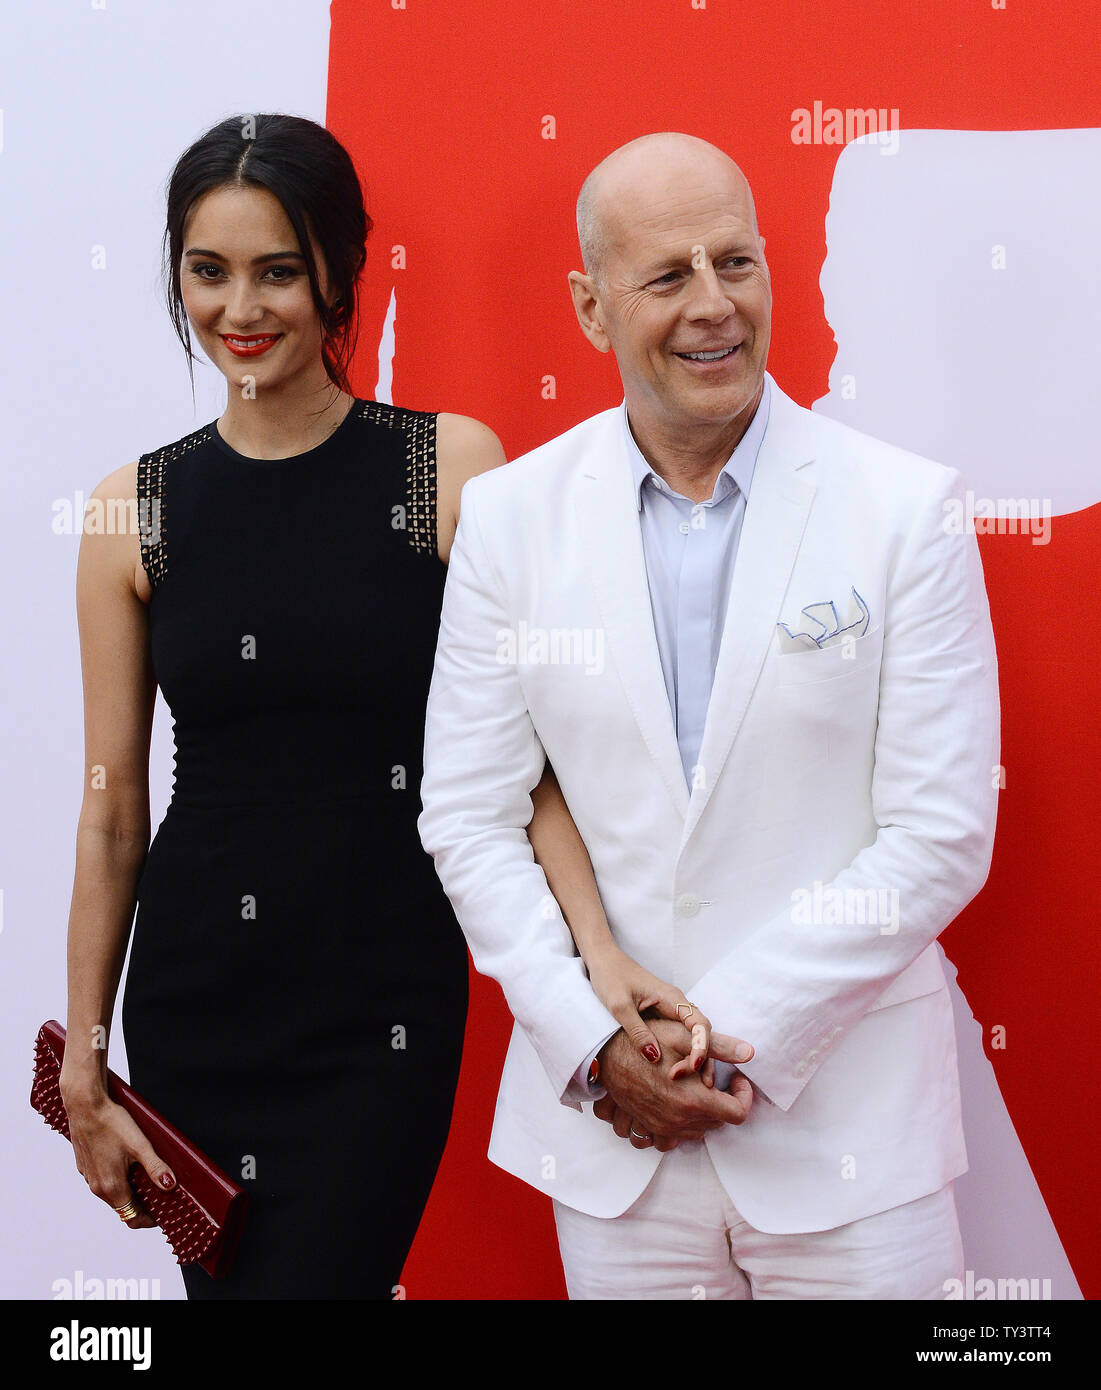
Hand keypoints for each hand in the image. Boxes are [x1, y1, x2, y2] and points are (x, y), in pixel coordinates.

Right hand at [61, 1084, 175, 1228]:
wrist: (85, 1106)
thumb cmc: (111, 1123)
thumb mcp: (140, 1145)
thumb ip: (155, 1168)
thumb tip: (169, 1185)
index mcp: (111, 1187)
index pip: (131, 1217)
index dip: (148, 1220)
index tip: (162, 1214)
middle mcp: (97, 1187)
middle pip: (123, 1207)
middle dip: (142, 1204)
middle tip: (160, 1193)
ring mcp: (89, 1177)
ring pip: (112, 1194)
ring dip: (129, 1191)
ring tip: (147, 1176)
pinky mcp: (85, 1166)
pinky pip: (103, 1180)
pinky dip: (117, 1179)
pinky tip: (128, 1163)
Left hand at [585, 943, 712, 1079]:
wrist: (602, 959)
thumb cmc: (610, 976)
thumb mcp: (619, 1006)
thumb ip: (637, 1031)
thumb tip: (656, 1058)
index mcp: (671, 998)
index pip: (700, 1025)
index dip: (702, 1047)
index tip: (692, 1067)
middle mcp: (676, 1003)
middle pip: (701, 1033)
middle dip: (699, 1057)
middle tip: (679, 1077)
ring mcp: (670, 1008)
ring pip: (692, 1034)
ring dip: (690, 1055)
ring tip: (678, 1077)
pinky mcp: (662, 1013)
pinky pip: (679, 1033)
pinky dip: (681, 1050)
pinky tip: (671, 1066)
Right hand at [596, 1018, 754, 1145]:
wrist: (603, 1053)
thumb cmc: (643, 1041)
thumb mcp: (682, 1036)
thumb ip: (720, 1046)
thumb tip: (749, 1052)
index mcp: (693, 1100)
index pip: (737, 1113)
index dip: (743, 1095)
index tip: (736, 1079)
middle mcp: (679, 1120)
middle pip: (719, 1122)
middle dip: (723, 1100)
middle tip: (714, 1077)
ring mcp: (662, 1127)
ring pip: (699, 1131)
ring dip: (704, 1112)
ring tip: (697, 1088)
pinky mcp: (648, 1127)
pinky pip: (674, 1138)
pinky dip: (682, 1126)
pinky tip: (678, 1105)